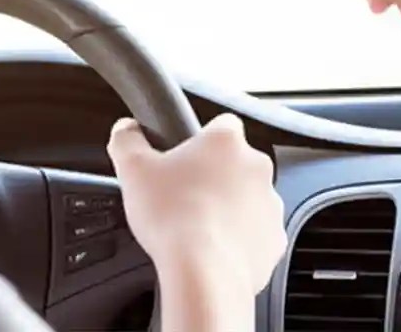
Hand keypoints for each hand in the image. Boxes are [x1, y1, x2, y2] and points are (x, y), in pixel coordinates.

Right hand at [108, 113, 285, 322]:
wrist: (204, 274)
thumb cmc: (173, 219)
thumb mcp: (133, 170)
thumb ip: (127, 140)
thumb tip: (126, 130)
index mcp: (225, 142)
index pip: (219, 125)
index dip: (199, 141)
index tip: (183, 158)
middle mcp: (256, 167)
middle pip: (234, 163)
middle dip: (213, 176)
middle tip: (184, 196)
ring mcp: (270, 203)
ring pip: (248, 198)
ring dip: (228, 207)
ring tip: (198, 226)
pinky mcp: (275, 237)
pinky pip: (257, 232)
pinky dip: (240, 238)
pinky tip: (215, 248)